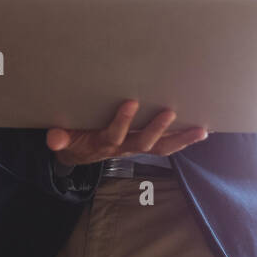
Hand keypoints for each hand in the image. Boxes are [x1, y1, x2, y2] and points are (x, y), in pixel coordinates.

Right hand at [47, 100, 208, 166]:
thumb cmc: (74, 138)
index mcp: (103, 142)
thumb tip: (54, 139)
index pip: (113, 134)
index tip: (131, 102)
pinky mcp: (145, 145)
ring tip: (201, 130)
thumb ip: (60, 138)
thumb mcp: (64, 138)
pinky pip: (167, 146)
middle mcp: (123, 148)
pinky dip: (184, 141)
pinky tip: (202, 132)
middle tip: (169, 112)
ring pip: (161, 148)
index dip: (122, 121)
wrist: (79, 154)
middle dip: (156, 129)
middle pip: (143, 143)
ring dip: (181, 140)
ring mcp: (135, 148)